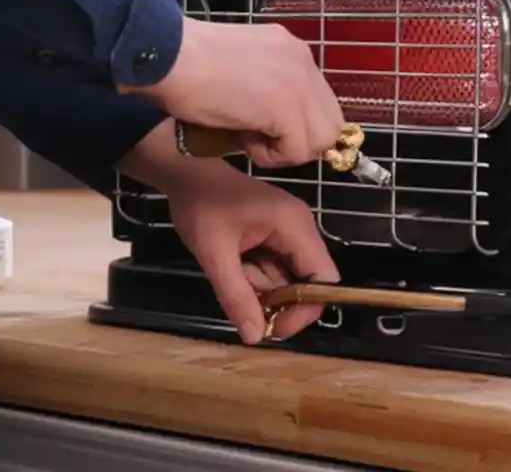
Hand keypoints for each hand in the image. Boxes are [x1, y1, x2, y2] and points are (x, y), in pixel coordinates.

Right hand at [129, 16, 343, 167]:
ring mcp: (298, 83)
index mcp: (291, 49)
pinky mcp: (286, 107)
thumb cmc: (186, 64)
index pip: (320, 101)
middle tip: (259, 138)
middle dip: (299, 141)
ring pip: (320, 140)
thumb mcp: (242, 67)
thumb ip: (267, 85)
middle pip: (329, 123)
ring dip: (286, 150)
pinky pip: (297, 151)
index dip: (297, 125)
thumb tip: (275, 124)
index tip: (262, 128)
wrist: (167, 56)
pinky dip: (270, 156)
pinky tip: (242, 139)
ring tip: (249, 138)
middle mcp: (303, 61)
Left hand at [161, 156, 339, 344]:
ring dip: (262, 289)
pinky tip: (234, 268)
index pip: (324, 279)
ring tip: (231, 275)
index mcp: (294, 227)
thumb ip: (236, 296)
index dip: (306, 308)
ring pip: (288, 277)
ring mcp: (289, 231)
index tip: (275, 327)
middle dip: (278, 301)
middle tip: (245, 308)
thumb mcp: (214, 254)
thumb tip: (254, 338)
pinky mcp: (276, 233)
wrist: (186, 172)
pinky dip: (256, 277)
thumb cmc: (201, 206)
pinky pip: (276, 267)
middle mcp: (300, 229)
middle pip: (307, 281)